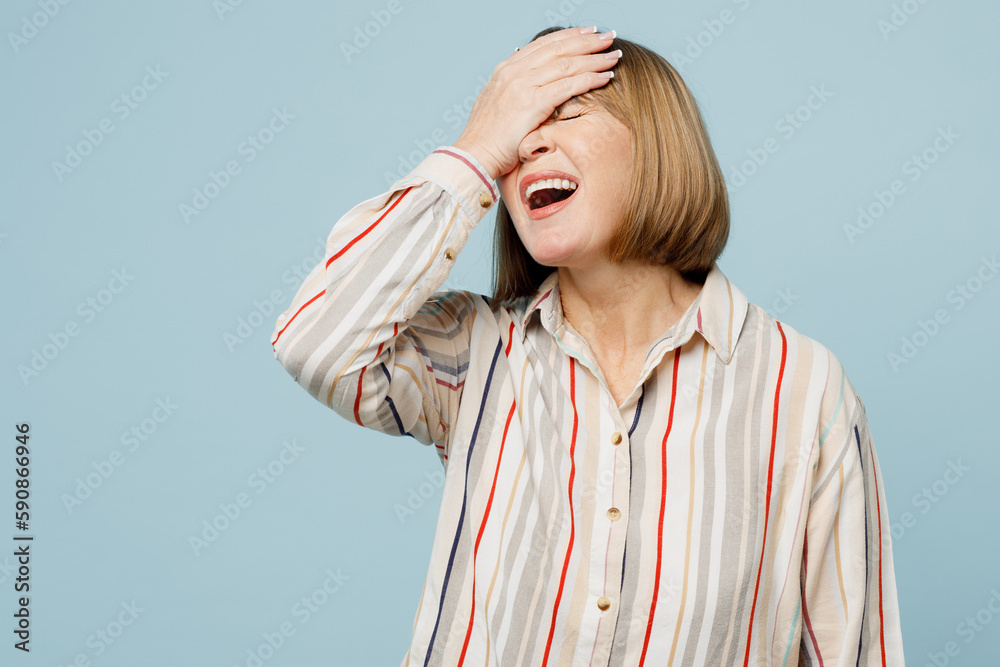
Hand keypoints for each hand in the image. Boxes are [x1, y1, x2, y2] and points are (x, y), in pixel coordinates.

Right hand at [453, 26, 619, 180]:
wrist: (474, 155)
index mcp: (506, 69)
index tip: (589, 33)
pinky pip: (568, 85)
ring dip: (594, 58)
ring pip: (567, 64)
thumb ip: (510, 84)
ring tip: (614, 55)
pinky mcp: (532, 103)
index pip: (544, 44)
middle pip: (559, 48)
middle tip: (608, 36)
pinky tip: (606, 76)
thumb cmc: (487, 138)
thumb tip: (522, 64)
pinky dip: (590, 78)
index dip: (569, 36)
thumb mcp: (496, 102)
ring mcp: (523, 85)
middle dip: (587, 41)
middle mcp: (514, 71)